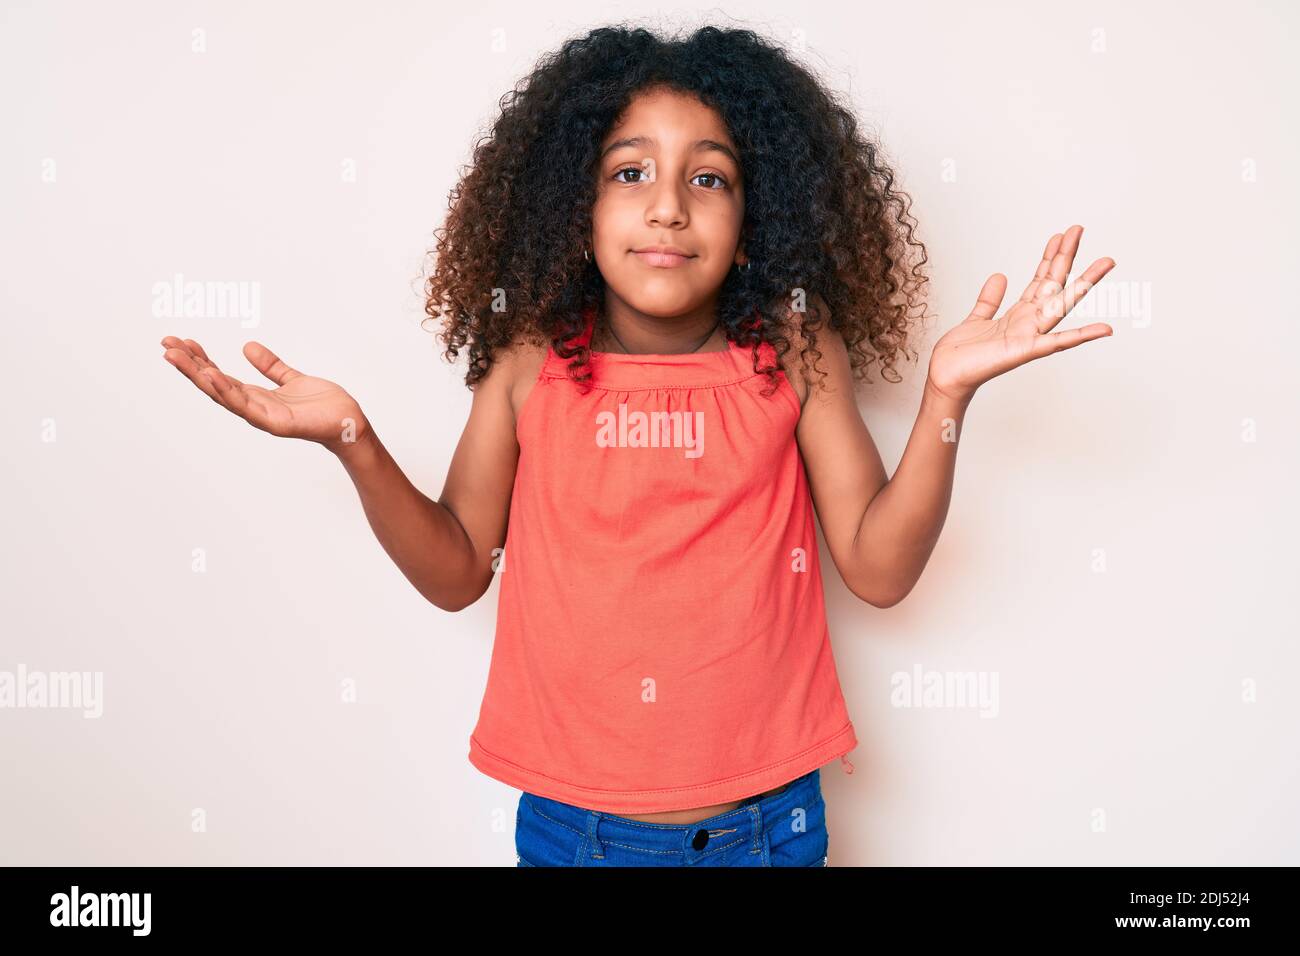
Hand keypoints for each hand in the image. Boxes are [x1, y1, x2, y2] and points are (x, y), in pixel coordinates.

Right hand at [160, 336, 369, 455]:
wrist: (350, 423)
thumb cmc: (324, 406)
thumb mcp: (292, 378)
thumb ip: (271, 366)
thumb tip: (247, 346)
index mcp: (255, 397)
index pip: (219, 376)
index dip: (198, 360)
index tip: (179, 341)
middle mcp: (253, 407)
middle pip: (213, 385)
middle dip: (188, 366)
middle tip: (166, 344)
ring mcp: (262, 416)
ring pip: (222, 395)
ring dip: (198, 376)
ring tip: (178, 357)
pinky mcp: (276, 423)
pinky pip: (246, 406)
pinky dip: (227, 391)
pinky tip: (211, 375)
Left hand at [926, 224, 1114, 405]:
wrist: (947, 377)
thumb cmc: (961, 355)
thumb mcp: (977, 318)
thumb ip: (990, 299)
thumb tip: (1000, 276)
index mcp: (1019, 315)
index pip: (1041, 280)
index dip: (1049, 257)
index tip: (1060, 235)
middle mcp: (1029, 323)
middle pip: (1054, 283)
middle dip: (1066, 256)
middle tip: (1079, 229)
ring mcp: (1030, 336)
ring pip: (1062, 303)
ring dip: (1084, 282)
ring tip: (1106, 262)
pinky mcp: (1025, 351)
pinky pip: (1057, 342)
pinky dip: (1081, 336)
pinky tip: (1104, 329)